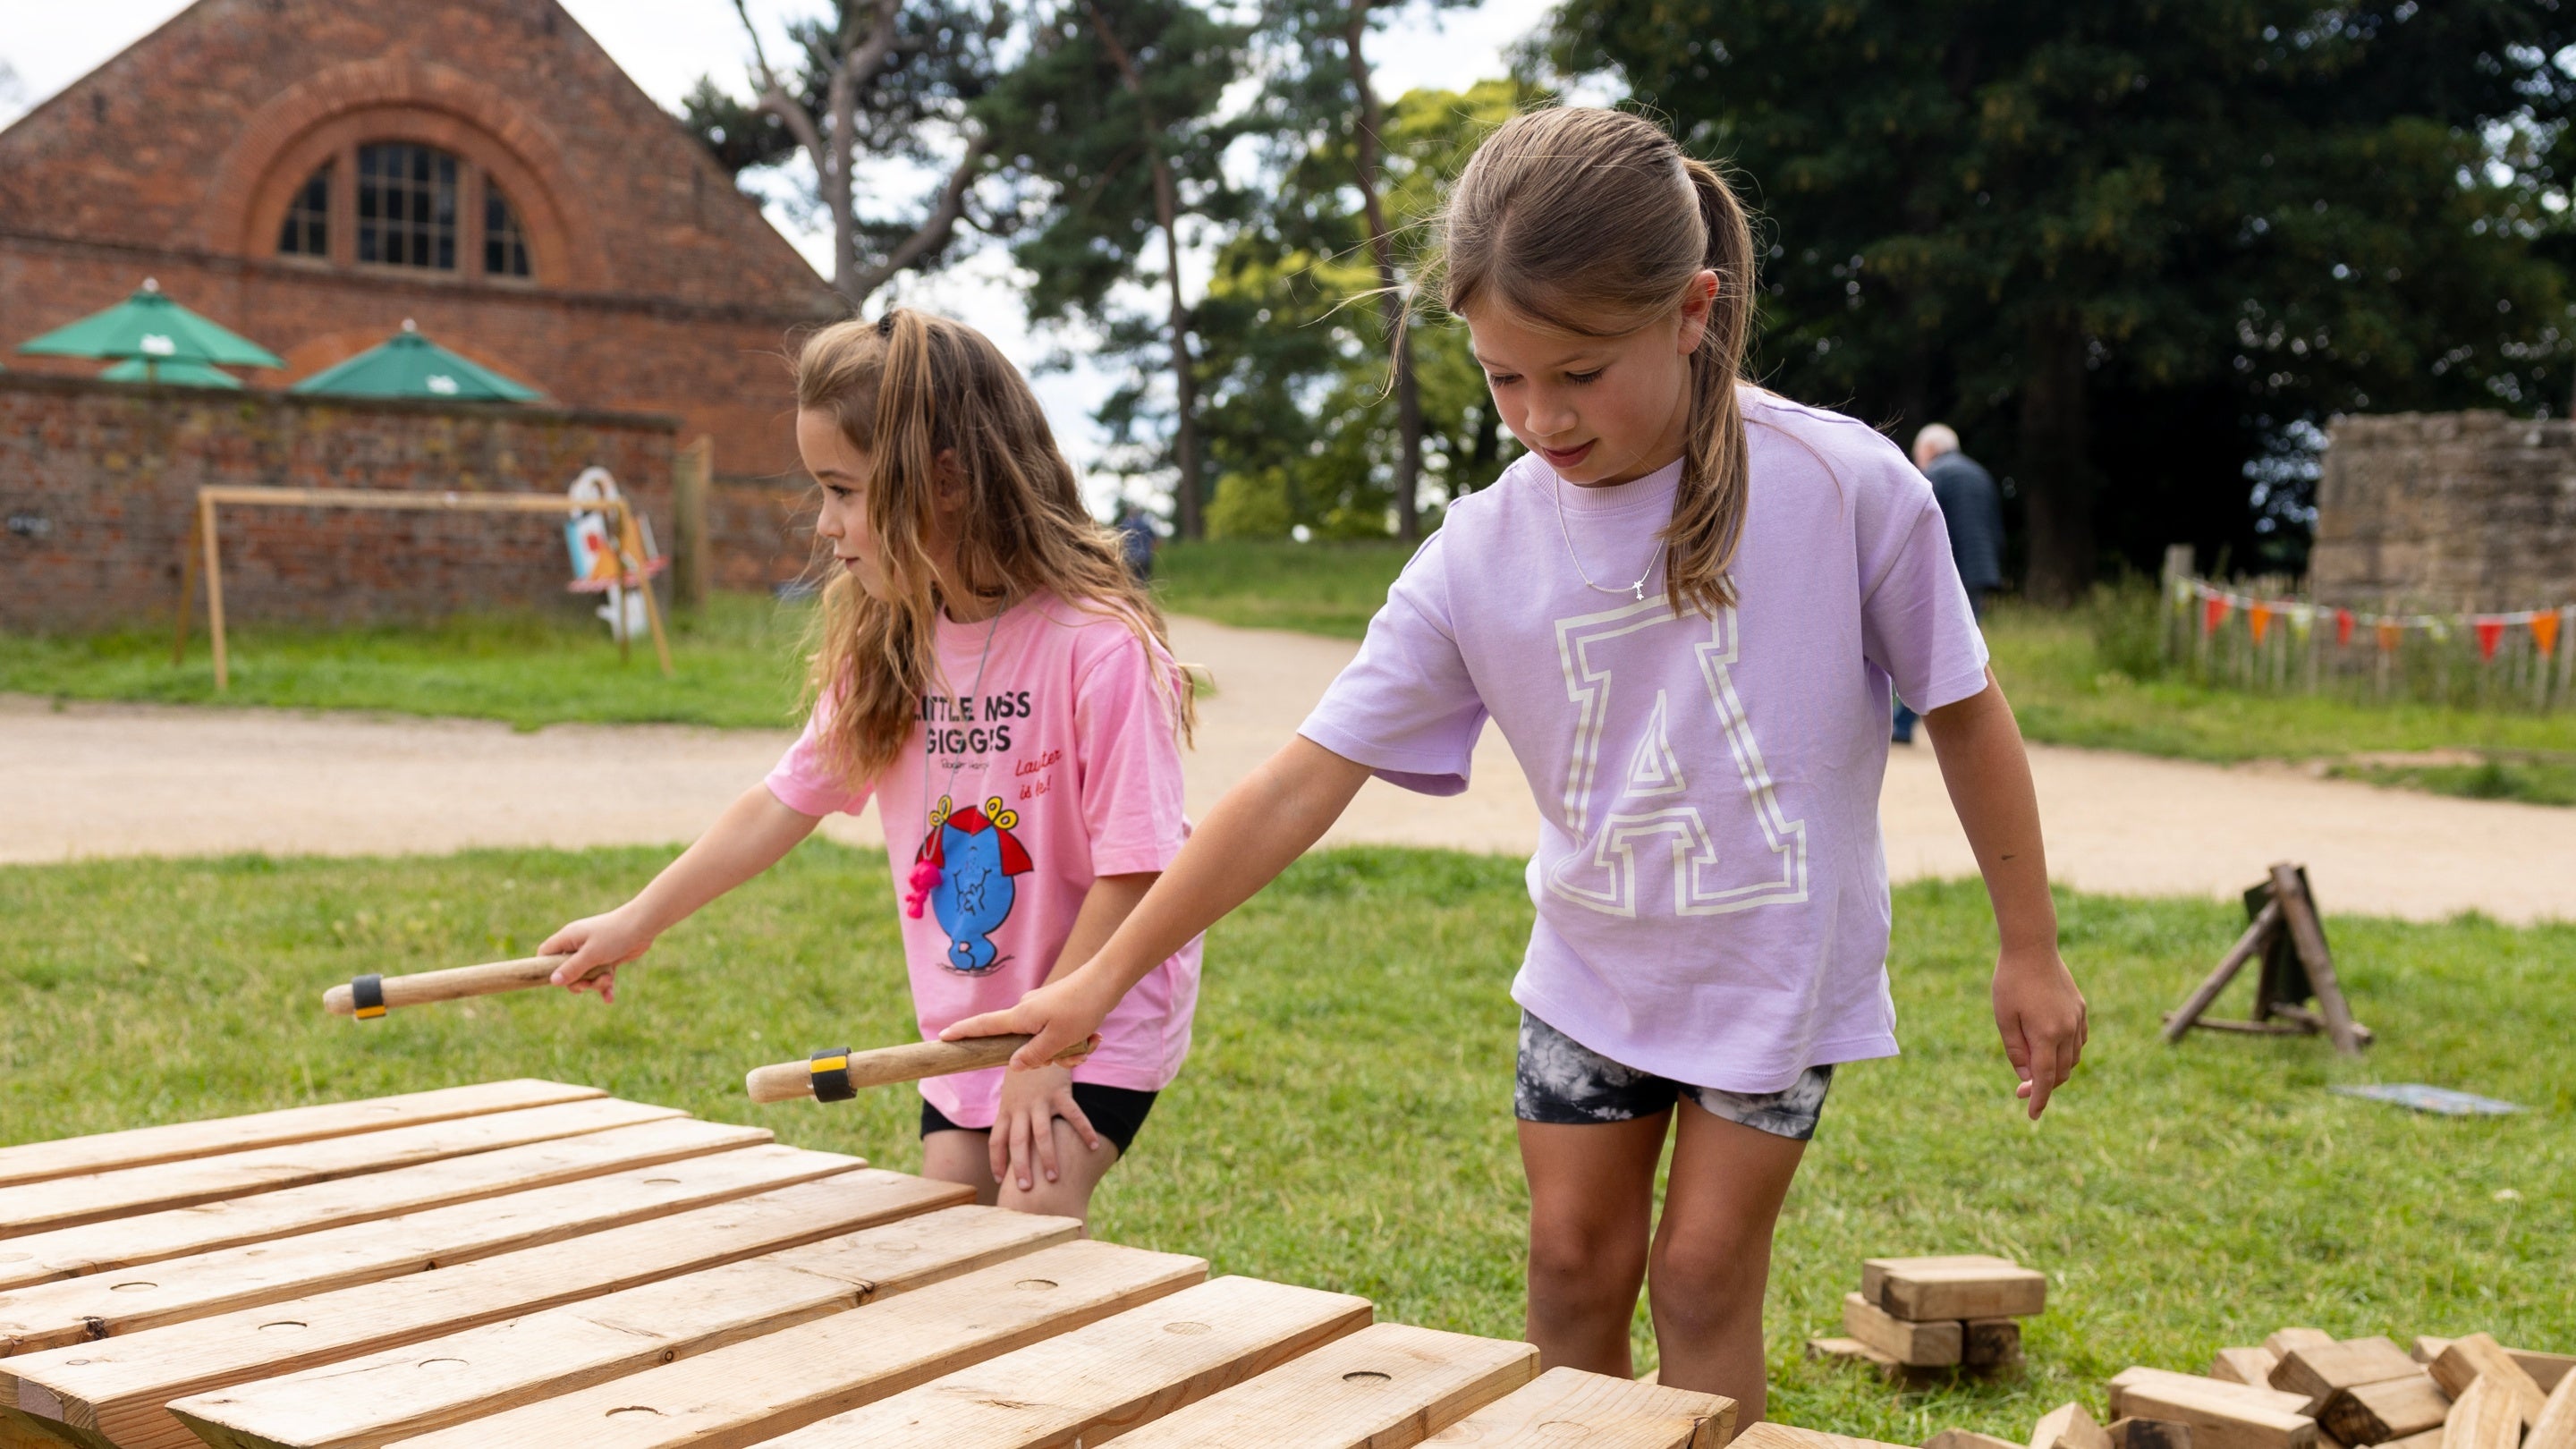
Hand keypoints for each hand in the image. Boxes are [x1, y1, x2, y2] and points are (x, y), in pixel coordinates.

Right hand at [539, 907, 655, 1004]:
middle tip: (588, 984)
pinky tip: (610, 998)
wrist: (644, 925)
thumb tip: (553, 981)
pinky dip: (605, 985)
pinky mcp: (607, 959)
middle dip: (578, 982)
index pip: (545, 953)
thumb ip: (572, 968)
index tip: (554, 981)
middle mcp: (578, 945)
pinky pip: (600, 976)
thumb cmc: (615, 935)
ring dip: (595, 984)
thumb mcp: (591, 954)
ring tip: (608, 981)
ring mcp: (593, 953)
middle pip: (566, 972)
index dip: (544, 968)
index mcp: (568, 938)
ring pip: (585, 976)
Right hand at [942, 970, 1119, 1072]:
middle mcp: (1027, 1010)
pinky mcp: (1057, 1008)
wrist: (1108, 979)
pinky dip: (1076, 1040)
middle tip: (1075, 1053)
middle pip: (1025, 1046)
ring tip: (1090, 1042)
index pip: (984, 1026)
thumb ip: (1033, 1055)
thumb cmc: (1081, 1008)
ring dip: (1069, 1050)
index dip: (963, 1032)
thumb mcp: (1057, 1039)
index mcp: (1021, 1017)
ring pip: (1047, 1043)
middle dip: (1050, 1057)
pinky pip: (1059, 1033)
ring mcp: (1042, 1008)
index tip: (943, 1036)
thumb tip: (1013, 1065)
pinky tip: (1095, 1037)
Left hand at [989, 1064, 1101, 1191]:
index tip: (1001, 1180)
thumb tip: (1013, 1143)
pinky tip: (1093, 1146)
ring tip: (1054, 1178)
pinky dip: (1083, 1130)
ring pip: (1042, 1134)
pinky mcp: (1059, 1092)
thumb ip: (1013, 1115)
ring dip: (1047, 1157)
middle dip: (1020, 1167)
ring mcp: (1040, 1100)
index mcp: (1007, 1109)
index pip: (997, 1140)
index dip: (997, 1161)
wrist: (1034, 1039)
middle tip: (1026, 1189)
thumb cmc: (1024, 1074)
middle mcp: (1021, 1107)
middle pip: (1017, 1142)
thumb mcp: (1012, 1093)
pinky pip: (1072, 1115)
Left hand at [1994, 944, 2086, 1119]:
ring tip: (2035, 1070)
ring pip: (2073, 1058)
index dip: (2039, 1099)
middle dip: (2044, 1086)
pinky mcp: (2080, 1008)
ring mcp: (2077, 1019)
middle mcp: (2067, 1030)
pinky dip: (2068, 1052)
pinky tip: (2052, 1049)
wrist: (2032, 947)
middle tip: (2020, 1090)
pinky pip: (2079, 1040)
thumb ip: (2015, 1050)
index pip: (2046, 1078)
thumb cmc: (2011, 982)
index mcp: (2046, 1035)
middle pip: (2062, 1072)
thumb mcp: (2004, 1018)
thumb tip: (2025, 1075)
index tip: (2032, 1116)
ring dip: (2058, 1070)